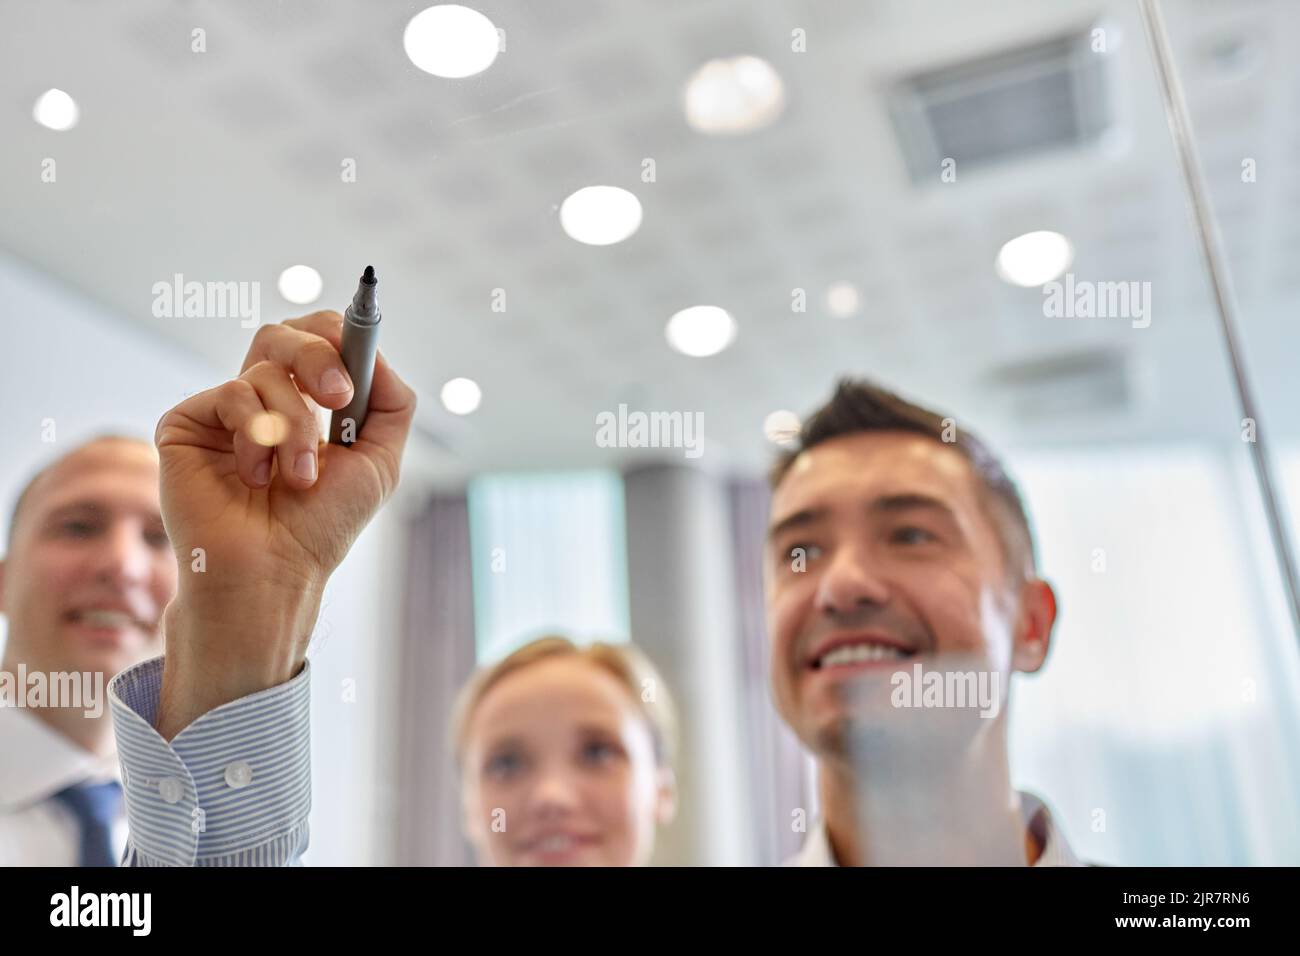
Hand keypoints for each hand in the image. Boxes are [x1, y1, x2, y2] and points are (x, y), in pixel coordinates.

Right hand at [152, 311, 415, 737]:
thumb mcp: (379, 462)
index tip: (362, 336)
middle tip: (338, 398)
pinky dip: (256, 434)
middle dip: (321, 358)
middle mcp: (266, 398)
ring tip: (297, 477)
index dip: (340, 332)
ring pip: (268, 366)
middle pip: (290, 332)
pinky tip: (253, 477)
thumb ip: (391, 402)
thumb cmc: (322, 526)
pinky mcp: (188, 422)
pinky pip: (231, 392)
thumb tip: (376, 350)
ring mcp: (226, 409)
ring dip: (296, 425)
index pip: (321, 337)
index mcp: (308, 402)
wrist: (273, 572)